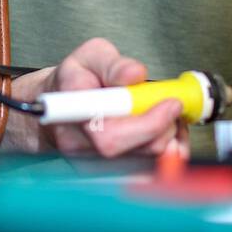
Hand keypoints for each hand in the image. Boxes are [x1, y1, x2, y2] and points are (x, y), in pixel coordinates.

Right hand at [3, 38, 186, 156]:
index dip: (146, 124)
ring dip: (168, 138)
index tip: (171, 104)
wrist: (59, 107)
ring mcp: (92, 165)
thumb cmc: (76, 80)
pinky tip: (163, 131)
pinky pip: (147, 171)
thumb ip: (113, 64)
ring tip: (166, 115)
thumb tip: (134, 74)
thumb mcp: (91, 56)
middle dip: (164, 128)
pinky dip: (166, 151)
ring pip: (144, 164)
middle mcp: (78, 145)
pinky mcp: (107, 175)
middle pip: (131, 152)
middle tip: (173, 105)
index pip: (108, 133)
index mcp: (72, 112)